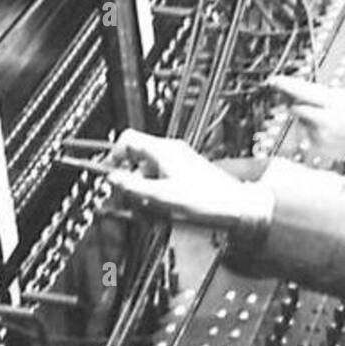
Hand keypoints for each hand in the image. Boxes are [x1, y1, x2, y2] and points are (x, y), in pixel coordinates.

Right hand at [106, 129, 258, 225]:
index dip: (113, 156)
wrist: (237, 206)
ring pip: (148, 169)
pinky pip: (161, 177)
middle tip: (128, 196)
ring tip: (149, 205)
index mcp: (163, 150)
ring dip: (142, 186)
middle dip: (128, 177)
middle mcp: (171, 151)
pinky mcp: (186, 172)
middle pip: (136, 156)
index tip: (107, 174)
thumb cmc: (207, 200)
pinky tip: (162, 205)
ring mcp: (179, 160)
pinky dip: (155, 189)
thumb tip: (113, 178)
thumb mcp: (162, 196)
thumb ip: (134, 186)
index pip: (127, 139)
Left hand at [269, 76, 344, 161]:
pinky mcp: (319, 148)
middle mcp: (323, 121)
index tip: (274, 81)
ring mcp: (320, 136)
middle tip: (305, 98)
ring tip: (329, 118)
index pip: (302, 91)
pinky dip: (312, 129)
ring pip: (300, 120)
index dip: (285, 85)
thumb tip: (304, 91)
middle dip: (297, 101)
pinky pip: (306, 133)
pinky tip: (329, 129)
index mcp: (333, 104)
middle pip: (296, 107)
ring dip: (307, 116)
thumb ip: (324, 94)